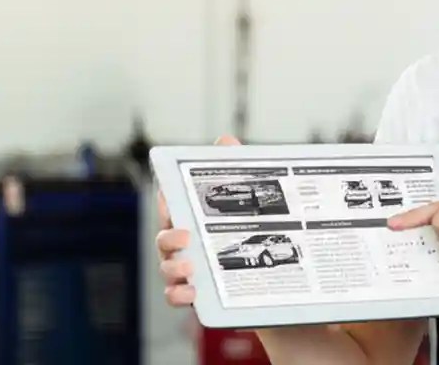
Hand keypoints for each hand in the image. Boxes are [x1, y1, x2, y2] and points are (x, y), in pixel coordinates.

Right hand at [156, 134, 240, 307]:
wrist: (274, 278)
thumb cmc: (250, 233)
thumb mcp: (247, 201)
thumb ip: (234, 171)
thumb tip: (225, 142)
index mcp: (193, 219)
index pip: (171, 205)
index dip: (165, 200)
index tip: (168, 197)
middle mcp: (185, 245)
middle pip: (164, 239)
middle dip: (169, 237)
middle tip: (185, 236)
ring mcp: (188, 270)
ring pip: (167, 269)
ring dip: (173, 268)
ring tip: (190, 266)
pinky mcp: (197, 294)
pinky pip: (176, 296)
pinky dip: (178, 295)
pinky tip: (191, 292)